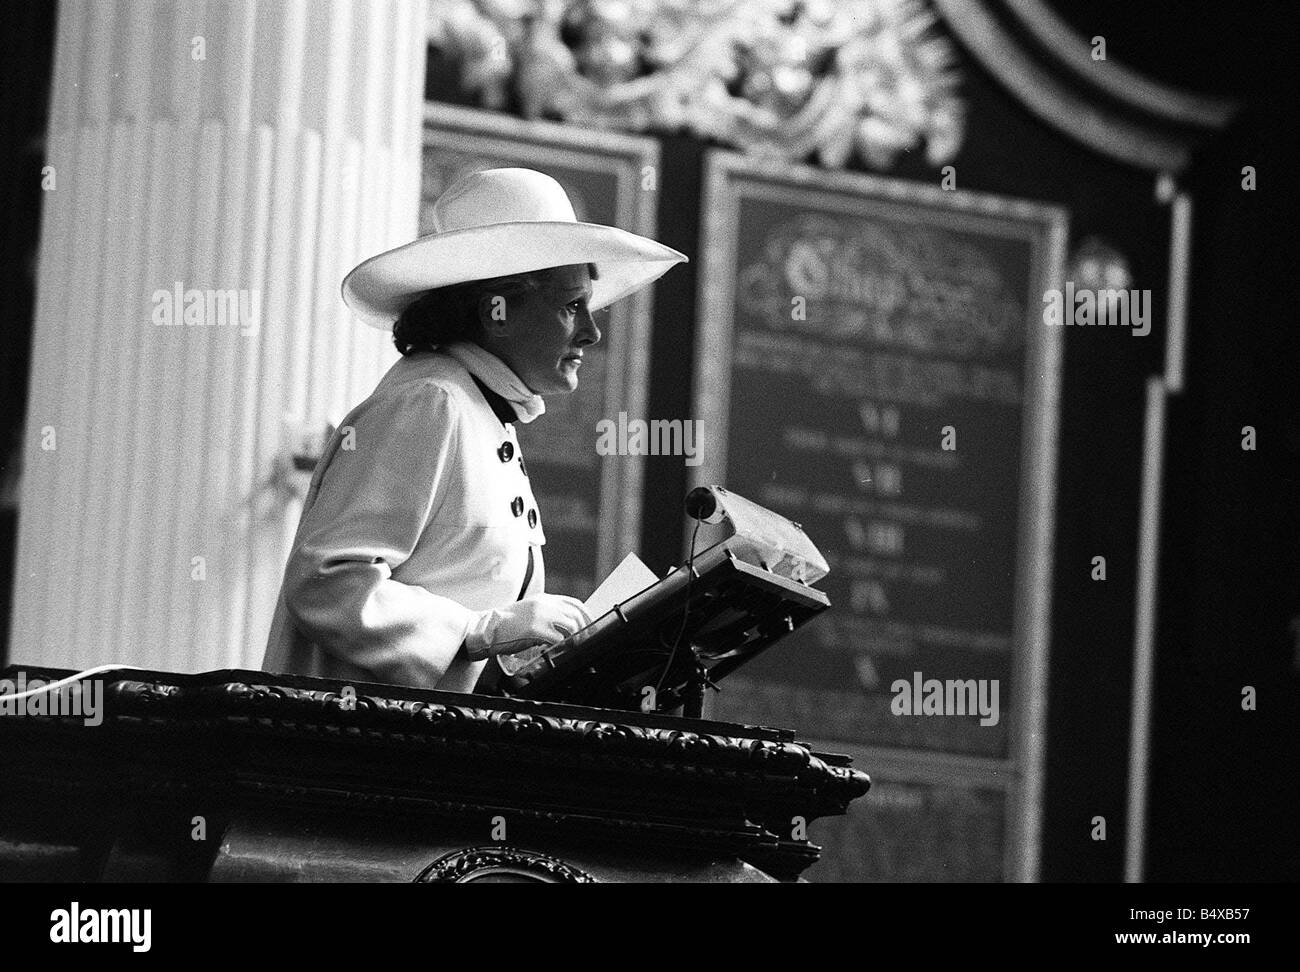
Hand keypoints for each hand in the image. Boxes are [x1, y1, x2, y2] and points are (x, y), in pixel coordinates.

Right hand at [462, 594, 592, 660]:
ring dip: (575, 639)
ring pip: (571, 626)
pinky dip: (562, 646)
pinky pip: (558, 639)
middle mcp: (544, 604)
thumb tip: (565, 629)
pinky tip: (560, 651)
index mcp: (543, 599)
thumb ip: (546, 616)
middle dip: (585, 629)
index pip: (574, 603)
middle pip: (576, 615)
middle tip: (586, 642)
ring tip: (572, 648)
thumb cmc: (504, 625)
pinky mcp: (535, 628)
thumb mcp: (528, 613)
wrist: (484, 629)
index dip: (587, 615)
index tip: (591, 627)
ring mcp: (540, 615)